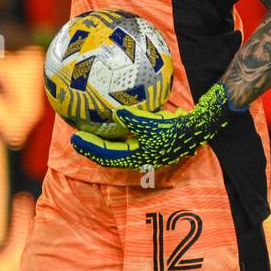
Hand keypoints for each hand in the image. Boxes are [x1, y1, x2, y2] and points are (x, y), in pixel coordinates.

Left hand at [70, 82, 235, 169]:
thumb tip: (115, 112)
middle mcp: (137, 157)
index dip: (89, 148)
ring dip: (102, 140)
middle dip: (91, 146)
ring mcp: (143, 150)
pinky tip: (111, 119)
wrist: (196, 128)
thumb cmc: (174, 128)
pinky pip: (126, 138)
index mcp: (136, 158)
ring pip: (116, 148)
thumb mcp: (151, 123)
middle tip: (75, 136)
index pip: (107, 156)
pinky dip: (116, 132)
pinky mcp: (149, 141)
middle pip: (108, 154)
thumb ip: (132, 118)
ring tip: (88, 129)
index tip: (75, 138)